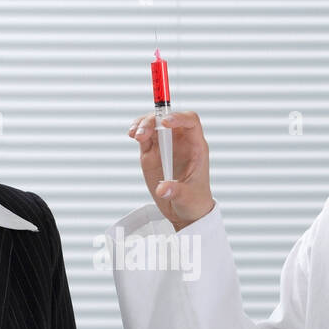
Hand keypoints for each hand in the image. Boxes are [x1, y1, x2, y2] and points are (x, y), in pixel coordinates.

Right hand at [128, 110, 216, 231]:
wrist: (184, 210)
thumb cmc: (194, 201)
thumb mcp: (187, 198)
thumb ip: (176, 192)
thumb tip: (163, 189)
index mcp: (195, 147)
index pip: (190, 122)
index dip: (178, 117)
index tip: (165, 122)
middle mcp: (180, 142)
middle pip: (168, 119)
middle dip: (154, 120)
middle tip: (142, 132)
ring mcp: (165, 146)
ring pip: (154, 124)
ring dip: (143, 124)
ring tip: (135, 134)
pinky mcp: (152, 153)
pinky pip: (145, 136)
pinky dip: (137, 131)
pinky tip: (132, 134)